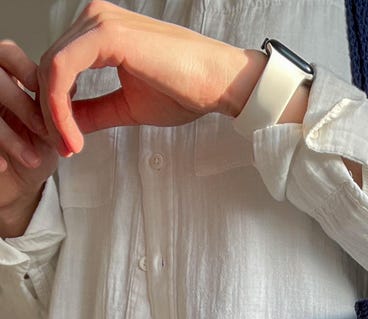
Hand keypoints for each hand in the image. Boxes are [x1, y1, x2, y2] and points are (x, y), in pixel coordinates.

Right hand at [0, 40, 58, 213]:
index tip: (47, 94)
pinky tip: (3, 166)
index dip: (25, 69)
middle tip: (42, 130)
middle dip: (20, 103)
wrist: (19, 182)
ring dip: (8, 136)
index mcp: (4, 76)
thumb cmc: (34, 149)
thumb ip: (56, 105)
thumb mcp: (49, 126)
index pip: (8, 53)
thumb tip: (73, 85)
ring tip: (32, 159)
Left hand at [36, 0, 264, 155]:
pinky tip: (74, 133)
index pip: (60, 67)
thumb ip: (95, 111)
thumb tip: (68, 125)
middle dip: (49, 113)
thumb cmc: (185, 90)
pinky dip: (61, 106)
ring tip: (69, 145)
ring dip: (53, 114)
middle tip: (64, 148)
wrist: (217, 82)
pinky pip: (62, 70)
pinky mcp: (104, 35)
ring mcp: (98, 22)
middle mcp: (95, 18)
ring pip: (50, 68)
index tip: (67, 143)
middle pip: (47, 66)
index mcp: (100, 31)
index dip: (55, 108)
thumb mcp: (128, 106)